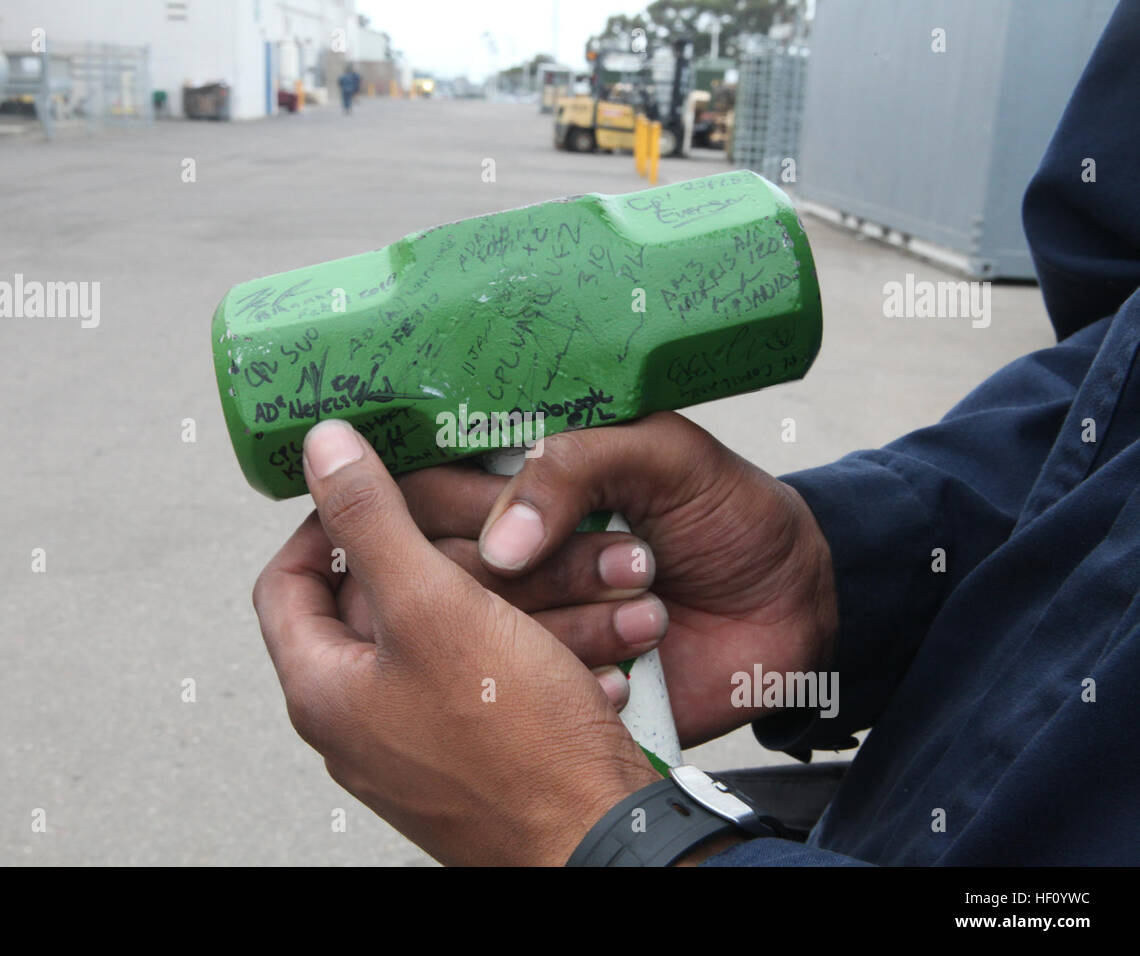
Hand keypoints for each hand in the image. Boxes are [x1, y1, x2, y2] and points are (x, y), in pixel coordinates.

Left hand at [253, 419, 661, 865]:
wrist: (598, 844)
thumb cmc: (515, 743)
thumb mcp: (434, 605)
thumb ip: (372, 520)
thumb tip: (321, 447)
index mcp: (324, 688)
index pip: (288, 581)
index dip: (325, 522)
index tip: (381, 488)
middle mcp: (360, 723)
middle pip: (383, 604)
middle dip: (459, 556)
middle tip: (505, 531)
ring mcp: (418, 745)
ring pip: (455, 640)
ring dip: (520, 600)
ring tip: (585, 583)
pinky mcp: (476, 759)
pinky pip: (495, 682)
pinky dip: (540, 652)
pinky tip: (593, 649)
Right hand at [384, 411, 838, 746]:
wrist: (793, 605)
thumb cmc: (727, 512)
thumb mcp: (660, 454)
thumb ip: (571, 466)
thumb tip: (499, 543)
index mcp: (511, 484)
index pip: (428, 491)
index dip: (469, 509)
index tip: (527, 526)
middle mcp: (502, 555)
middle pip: (447, 571)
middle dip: (549, 571)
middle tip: (638, 563)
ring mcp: (521, 626)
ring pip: (481, 637)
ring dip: (573, 625)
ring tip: (653, 610)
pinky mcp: (553, 685)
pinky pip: (524, 697)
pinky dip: (578, 681)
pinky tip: (634, 668)